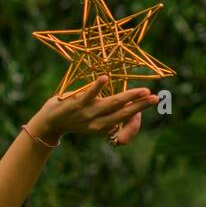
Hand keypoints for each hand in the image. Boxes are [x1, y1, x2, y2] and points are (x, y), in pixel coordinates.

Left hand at [34, 75, 158, 145]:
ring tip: (142, 91)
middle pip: (123, 113)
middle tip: (155, 98)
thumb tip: (129, 107)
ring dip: (128, 97)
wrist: (50, 123)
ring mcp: (88, 113)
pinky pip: (88, 95)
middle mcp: (98, 123)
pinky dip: (96, 87)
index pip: (126, 120)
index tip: (153, 100)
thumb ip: (111, 114)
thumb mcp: (94, 122)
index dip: (140, 111)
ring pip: (111, 104)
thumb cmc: (76, 119)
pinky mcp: (76, 104)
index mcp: (104, 128)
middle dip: (140, 106)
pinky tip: (104, 78)